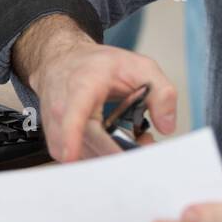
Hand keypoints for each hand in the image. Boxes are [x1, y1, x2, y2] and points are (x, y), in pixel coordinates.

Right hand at [34, 40, 177, 162]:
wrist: (62, 61)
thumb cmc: (96, 65)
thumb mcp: (139, 66)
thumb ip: (161, 92)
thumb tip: (166, 126)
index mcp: (82, 86)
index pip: (73, 113)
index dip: (70, 135)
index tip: (70, 154)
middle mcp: (62, 108)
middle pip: (87, 144)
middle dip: (120, 154)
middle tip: (144, 144)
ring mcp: (55, 127)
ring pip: (85, 157)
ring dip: (112, 157)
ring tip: (132, 140)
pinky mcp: (57, 142)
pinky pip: (80, 160)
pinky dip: (100, 158)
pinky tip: (113, 144)